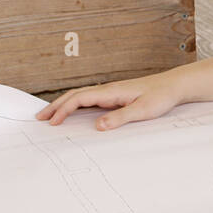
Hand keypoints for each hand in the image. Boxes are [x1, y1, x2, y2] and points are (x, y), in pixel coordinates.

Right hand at [36, 72, 183, 129]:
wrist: (174, 86)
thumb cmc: (161, 96)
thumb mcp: (143, 110)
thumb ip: (121, 117)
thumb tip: (99, 126)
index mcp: (111, 92)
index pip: (80, 99)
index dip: (64, 110)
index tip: (52, 122)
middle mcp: (108, 90)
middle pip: (75, 95)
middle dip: (56, 106)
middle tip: (39, 118)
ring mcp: (111, 92)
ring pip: (81, 97)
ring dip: (64, 105)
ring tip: (50, 116)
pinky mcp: (115, 96)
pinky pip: (90, 100)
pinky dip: (76, 105)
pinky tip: (73, 113)